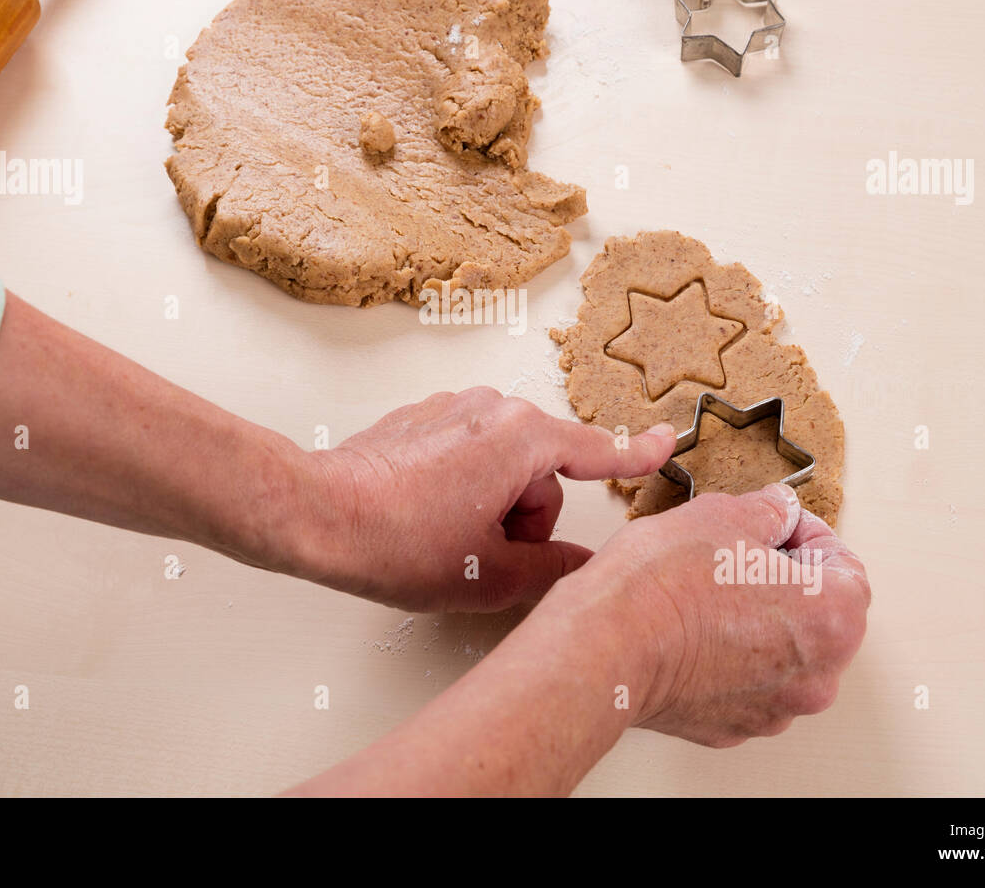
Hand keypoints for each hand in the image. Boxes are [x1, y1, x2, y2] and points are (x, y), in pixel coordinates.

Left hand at [293, 387, 677, 610]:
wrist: (318, 514)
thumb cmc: (395, 541)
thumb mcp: (490, 576)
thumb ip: (553, 570)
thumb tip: (579, 566)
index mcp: (521, 439)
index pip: (597, 450)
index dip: (636, 456)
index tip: (666, 443)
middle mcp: (491, 408)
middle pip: (543, 474)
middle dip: (525, 518)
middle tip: (483, 553)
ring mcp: (454, 408)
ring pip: (505, 467)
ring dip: (491, 505)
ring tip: (445, 537)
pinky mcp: (424, 417)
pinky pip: (468, 454)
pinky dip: (461, 487)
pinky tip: (425, 515)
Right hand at [573, 484, 869, 745]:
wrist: (606, 645)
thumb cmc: (664, 587)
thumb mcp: (725, 514)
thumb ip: (768, 510)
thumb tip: (777, 511)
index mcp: (831, 620)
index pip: (846, 565)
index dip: (808, 533)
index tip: (778, 524)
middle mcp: (814, 676)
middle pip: (819, 616)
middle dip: (785, 581)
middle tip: (739, 554)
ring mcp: (773, 709)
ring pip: (781, 653)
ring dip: (757, 622)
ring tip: (707, 591)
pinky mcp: (730, 726)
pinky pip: (744, 683)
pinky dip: (727, 657)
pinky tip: (692, 628)